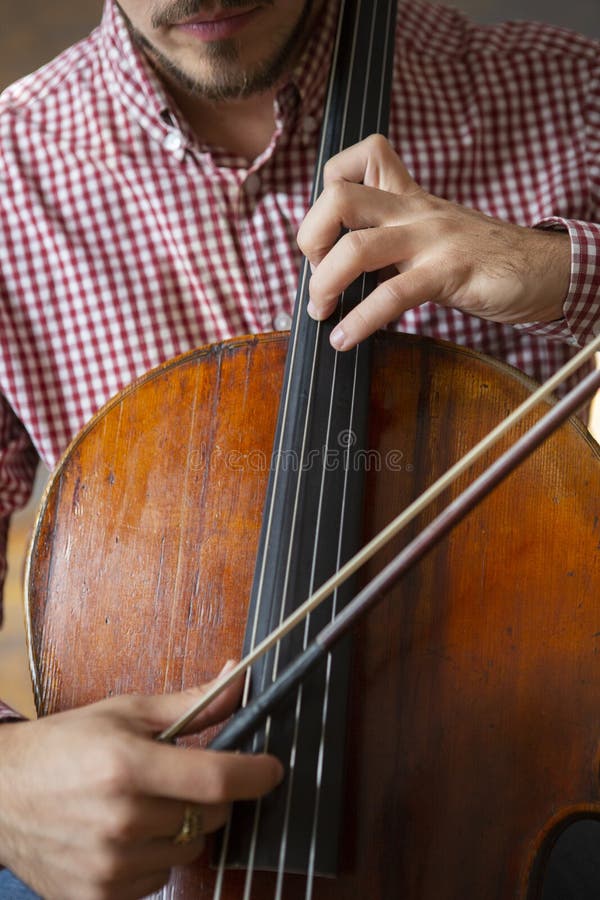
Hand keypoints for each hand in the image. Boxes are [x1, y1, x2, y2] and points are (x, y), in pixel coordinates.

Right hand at [0, 665, 282, 899]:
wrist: (1, 795)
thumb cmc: (65, 746)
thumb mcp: (127, 711)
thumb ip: (192, 703)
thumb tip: (240, 677)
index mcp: (128, 766)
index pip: (216, 780)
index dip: (255, 774)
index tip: (273, 769)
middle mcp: (122, 819)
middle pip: (211, 816)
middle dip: (210, 795)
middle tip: (178, 777)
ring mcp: (110, 865)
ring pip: (189, 848)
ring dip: (181, 827)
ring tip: (143, 805)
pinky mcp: (99, 897)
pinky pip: (159, 879)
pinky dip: (155, 857)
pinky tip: (126, 835)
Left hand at [298, 134, 570, 349]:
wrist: (545, 270)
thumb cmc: (485, 260)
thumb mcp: (432, 237)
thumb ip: (393, 241)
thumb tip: (344, 270)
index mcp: (409, 199)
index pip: (360, 159)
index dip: (326, 190)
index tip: (325, 238)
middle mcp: (414, 211)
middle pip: (338, 197)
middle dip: (310, 240)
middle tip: (316, 278)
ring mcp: (431, 240)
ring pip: (356, 246)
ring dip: (324, 284)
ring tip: (322, 312)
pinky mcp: (448, 272)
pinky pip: (392, 295)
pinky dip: (361, 321)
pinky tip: (346, 339)